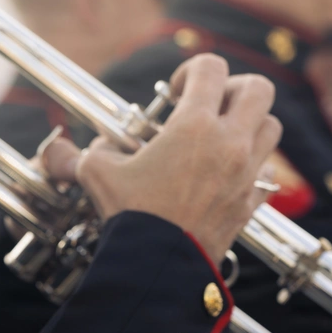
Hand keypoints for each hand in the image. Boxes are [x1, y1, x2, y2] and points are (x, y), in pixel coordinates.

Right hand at [43, 54, 280, 263]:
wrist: (158, 265)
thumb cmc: (131, 216)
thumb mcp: (97, 174)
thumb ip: (82, 153)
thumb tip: (60, 152)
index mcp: (195, 125)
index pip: (211, 67)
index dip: (192, 70)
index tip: (176, 93)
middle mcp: (230, 142)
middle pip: (259, 89)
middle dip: (235, 88)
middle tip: (211, 105)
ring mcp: (246, 173)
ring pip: (272, 127)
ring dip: (251, 124)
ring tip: (222, 137)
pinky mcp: (251, 202)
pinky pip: (268, 173)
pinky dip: (256, 166)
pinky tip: (231, 173)